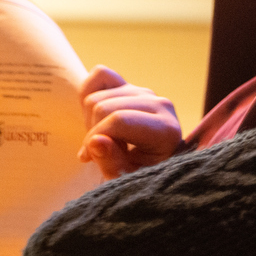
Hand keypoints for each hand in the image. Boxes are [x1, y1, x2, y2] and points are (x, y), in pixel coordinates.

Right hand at [77, 65, 181, 179]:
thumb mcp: (126, 179)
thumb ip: (112, 163)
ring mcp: (145, 92)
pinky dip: (89, 94)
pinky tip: (96, 118)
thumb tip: (95, 140)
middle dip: (93, 132)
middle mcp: (160, 104)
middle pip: (103, 107)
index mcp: (166, 130)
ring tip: (104, 139)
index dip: (96, 139)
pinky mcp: (131, 86)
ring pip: (96, 98)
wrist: (151, 166)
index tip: (91, 158)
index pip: (118, 120)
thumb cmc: (140, 175)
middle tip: (100, 151)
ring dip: (90, 121)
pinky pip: (99, 75)